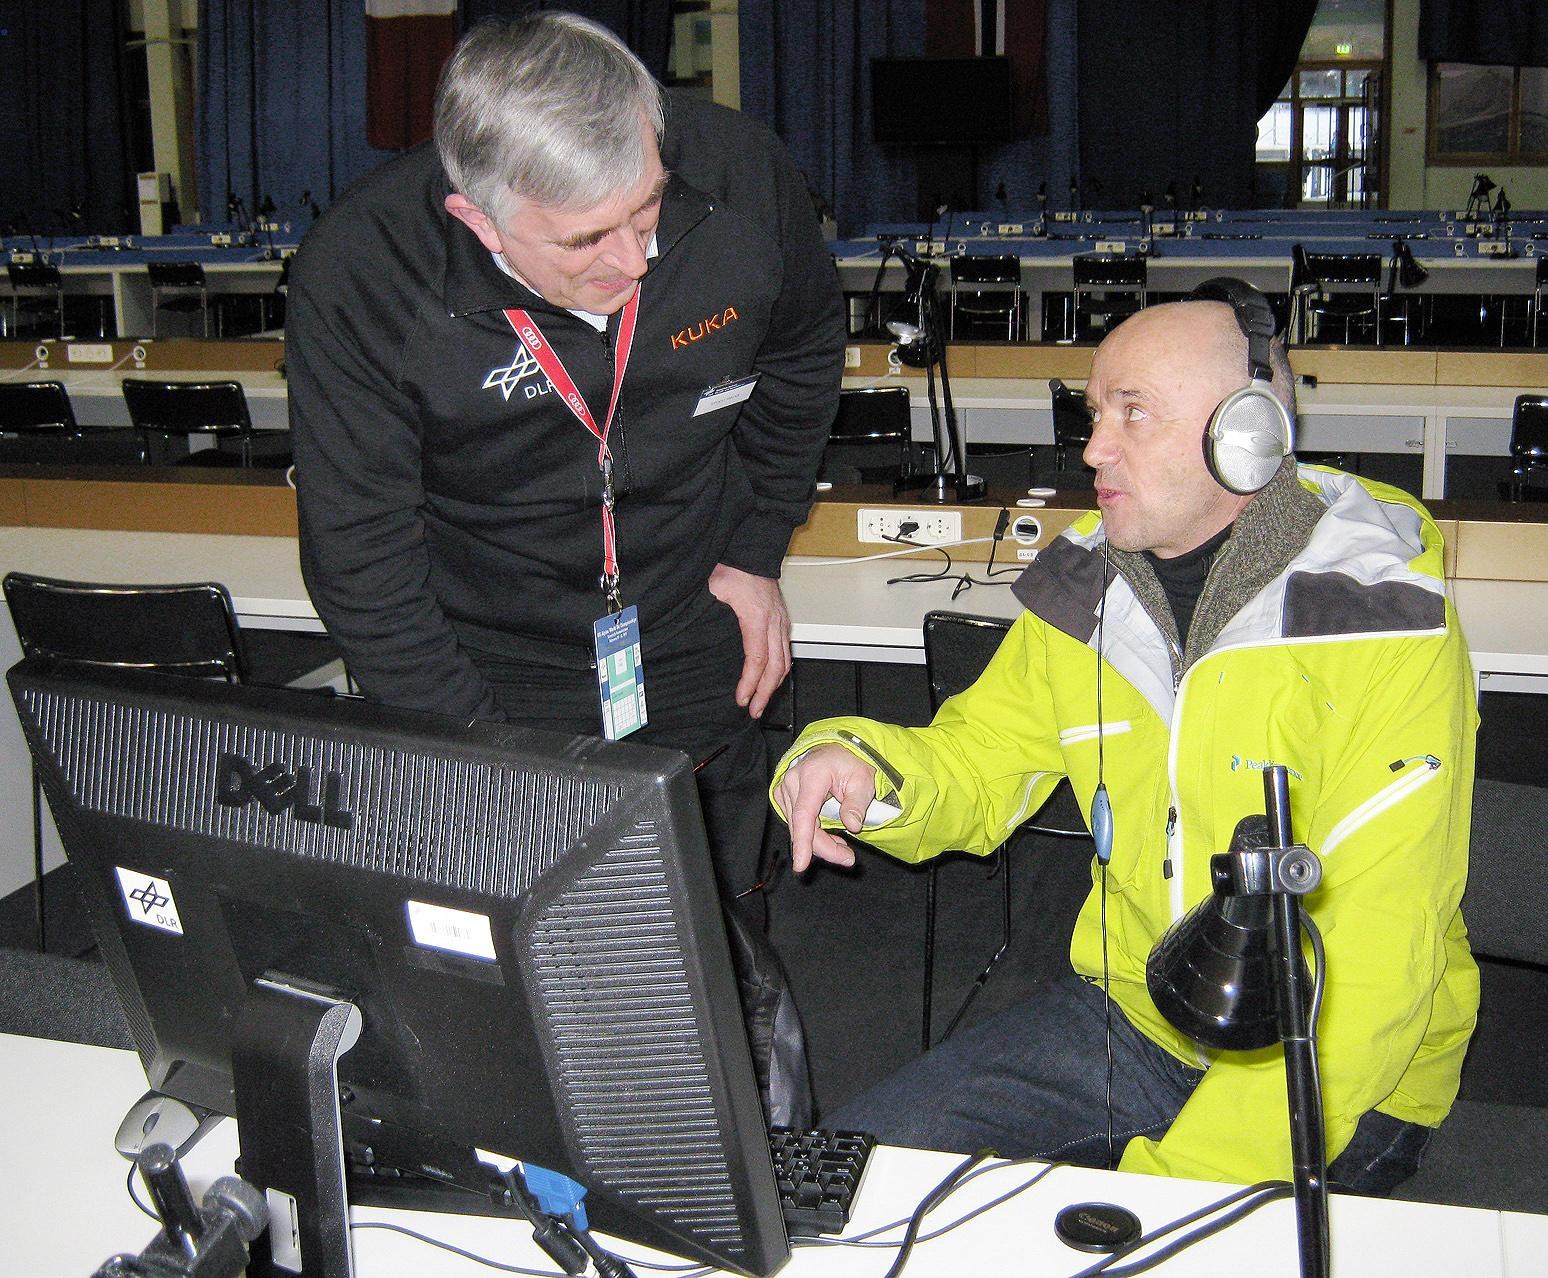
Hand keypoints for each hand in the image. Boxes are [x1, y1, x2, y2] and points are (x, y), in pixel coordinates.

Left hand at [707, 564, 790, 718]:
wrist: (751, 550)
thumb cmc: (733, 566)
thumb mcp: (714, 587)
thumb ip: (704, 612)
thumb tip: (684, 629)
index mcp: (757, 617)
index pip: (757, 659)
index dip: (750, 683)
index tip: (741, 699)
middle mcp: (774, 622)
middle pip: (776, 666)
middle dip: (765, 692)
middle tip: (753, 711)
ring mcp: (781, 621)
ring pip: (785, 660)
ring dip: (774, 684)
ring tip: (762, 701)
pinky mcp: (782, 619)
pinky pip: (785, 650)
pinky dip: (779, 669)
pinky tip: (770, 679)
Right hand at [774, 744, 877, 872]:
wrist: (836, 751)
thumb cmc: (850, 764)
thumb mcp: (864, 780)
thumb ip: (857, 803)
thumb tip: (852, 825)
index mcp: (812, 775)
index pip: (804, 814)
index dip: (803, 842)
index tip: (801, 865)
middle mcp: (793, 781)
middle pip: (802, 827)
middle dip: (824, 848)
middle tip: (848, 858)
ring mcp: (784, 789)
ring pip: (798, 829)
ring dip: (820, 843)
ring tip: (843, 846)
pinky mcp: (783, 796)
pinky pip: (796, 824)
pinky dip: (812, 835)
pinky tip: (829, 835)